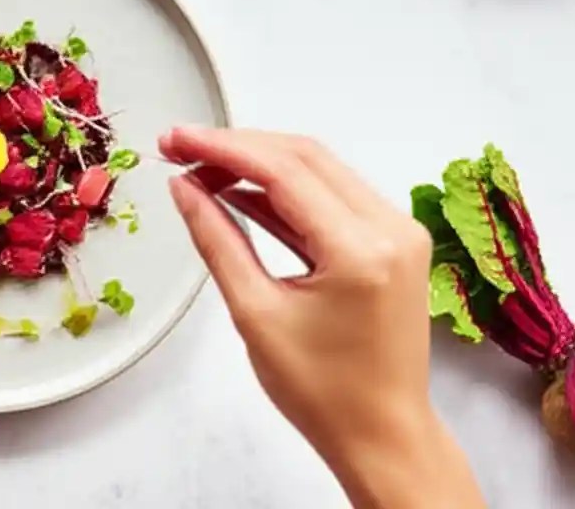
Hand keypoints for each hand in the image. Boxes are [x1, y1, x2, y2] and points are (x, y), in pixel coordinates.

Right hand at [160, 127, 483, 508]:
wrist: (382, 435)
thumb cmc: (321, 391)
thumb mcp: (254, 313)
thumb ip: (217, 240)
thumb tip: (184, 187)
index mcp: (361, 250)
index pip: (284, 171)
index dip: (222, 147)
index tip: (176, 139)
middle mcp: (391, 229)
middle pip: (305, 157)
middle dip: (237, 147)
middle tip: (180, 147)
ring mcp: (399, 232)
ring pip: (320, 169)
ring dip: (260, 163)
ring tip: (201, 170)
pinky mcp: (394, 241)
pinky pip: (334, 195)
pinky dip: (286, 189)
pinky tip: (241, 192)